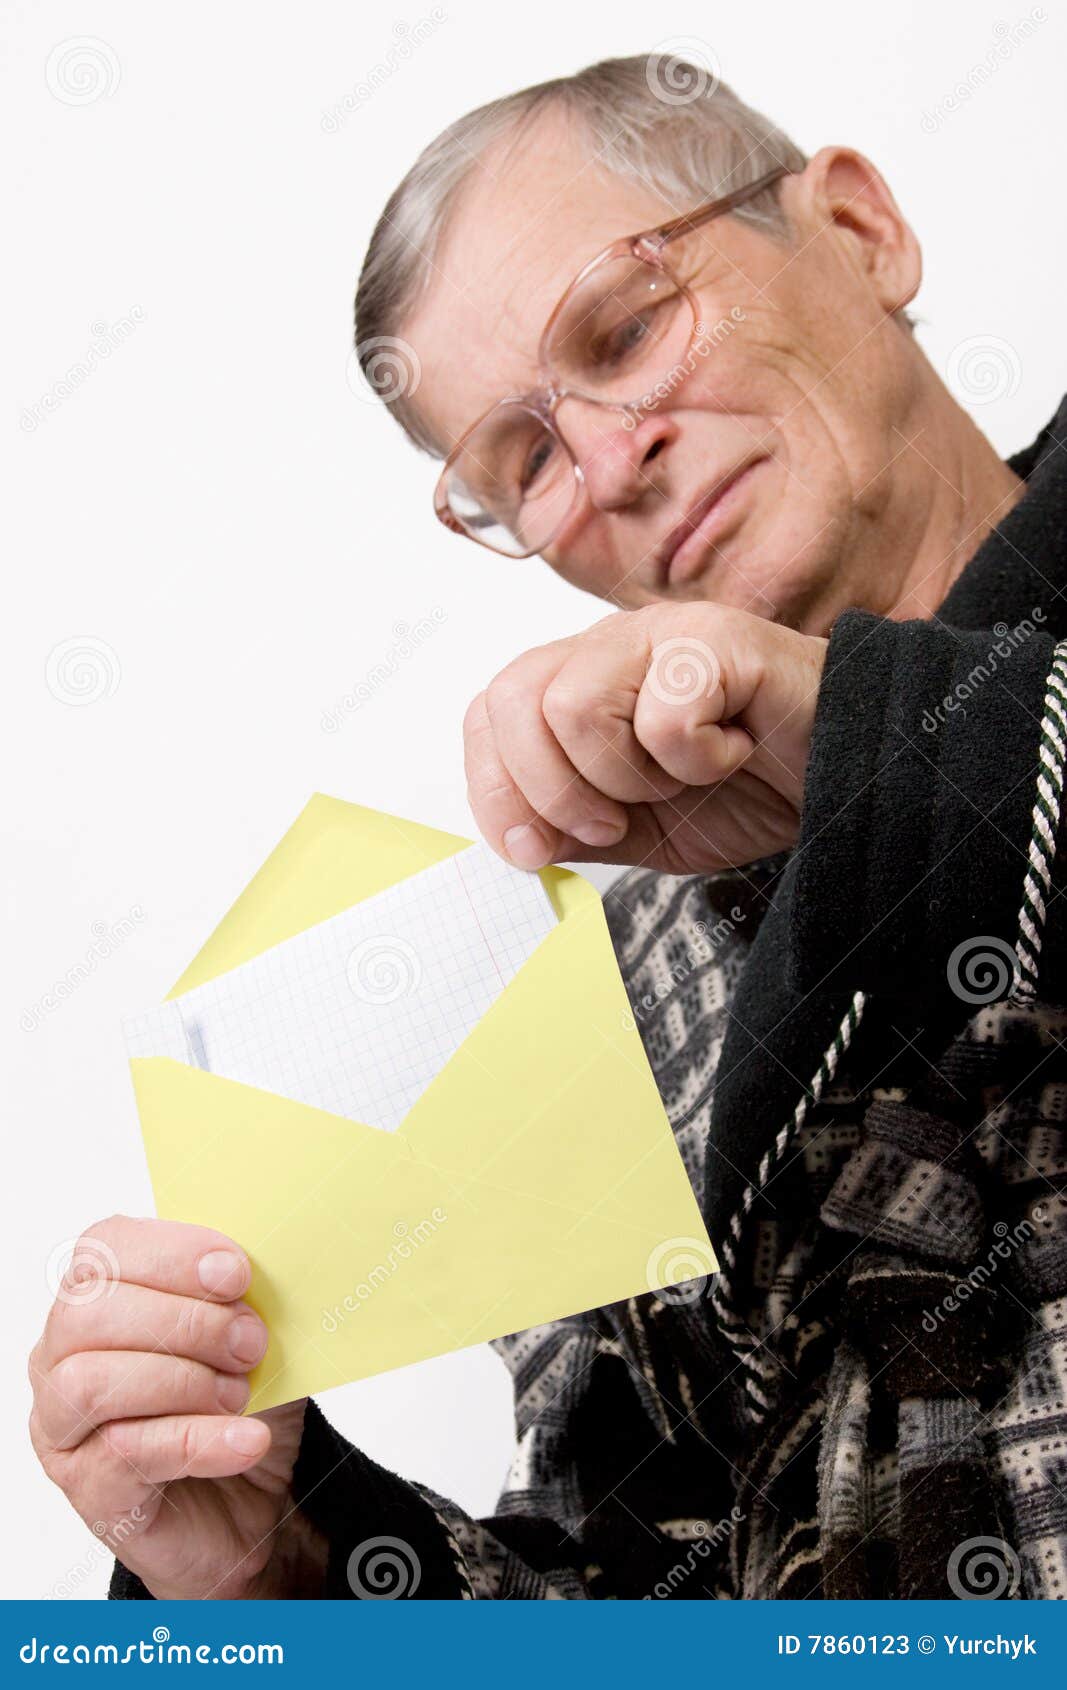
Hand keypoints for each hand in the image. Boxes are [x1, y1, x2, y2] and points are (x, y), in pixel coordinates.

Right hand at [29, 1217, 322, 1598]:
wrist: (254, 1499)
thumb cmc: (237, 1402)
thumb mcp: (249, 1333)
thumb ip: (243, 1294)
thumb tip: (268, 1258)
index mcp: (99, 1297)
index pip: (105, 1248)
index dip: (171, 1254)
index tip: (237, 1275)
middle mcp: (62, 1357)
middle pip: (90, 1314)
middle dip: (184, 1321)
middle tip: (249, 1343)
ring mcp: (65, 1428)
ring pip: (91, 1382)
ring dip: (182, 1380)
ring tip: (240, 1393)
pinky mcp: (90, 1490)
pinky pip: (128, 1453)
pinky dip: (200, 1440)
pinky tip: (247, 1438)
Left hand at [465, 603, 827, 874]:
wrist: (846, 777)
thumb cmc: (750, 790)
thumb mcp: (641, 830)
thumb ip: (573, 828)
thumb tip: (519, 839)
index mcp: (581, 682)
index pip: (488, 713)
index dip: (494, 787)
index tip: (532, 850)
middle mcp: (611, 647)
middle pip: (513, 698)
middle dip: (550, 789)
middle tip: (612, 822)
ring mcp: (663, 634)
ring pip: (574, 705)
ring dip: (623, 775)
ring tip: (679, 780)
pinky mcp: (720, 638)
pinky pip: (663, 713)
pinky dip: (695, 759)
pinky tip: (732, 751)